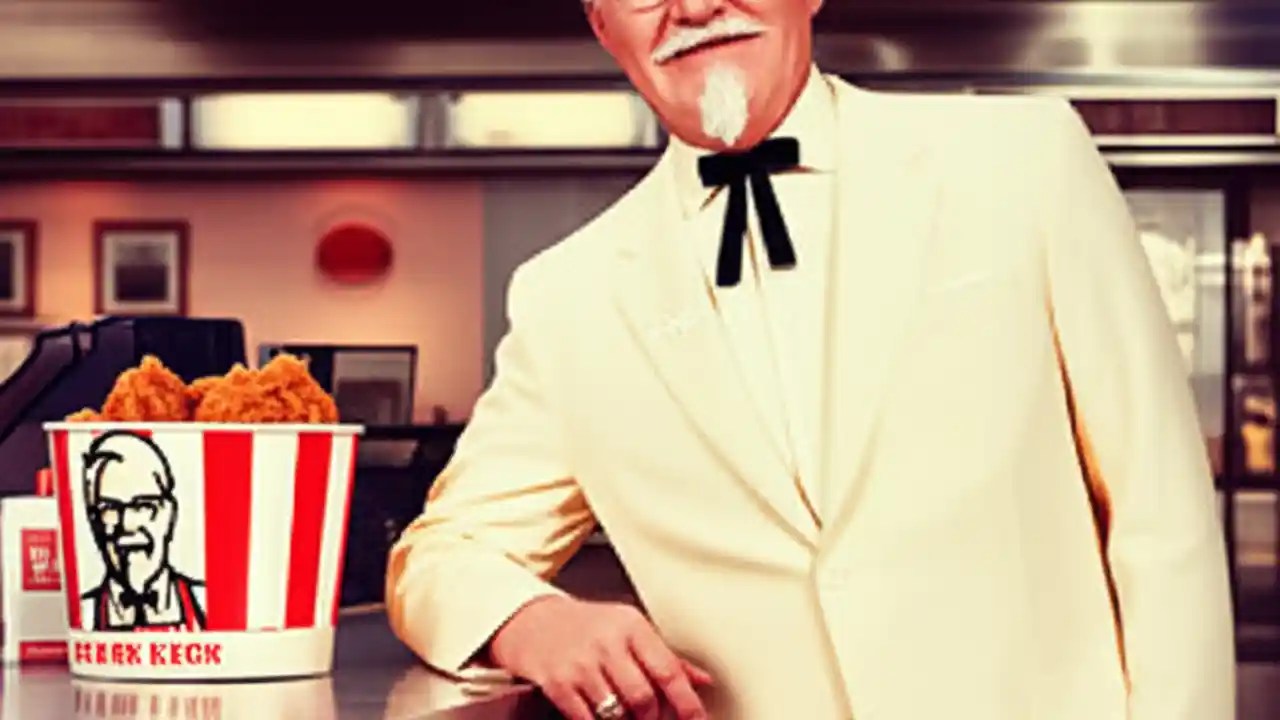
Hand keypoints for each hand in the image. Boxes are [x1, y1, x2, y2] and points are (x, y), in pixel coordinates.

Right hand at [489, 595, 713, 719]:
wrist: (532, 622)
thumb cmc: (586, 626)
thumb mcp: (628, 629)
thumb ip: (665, 656)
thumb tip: (702, 680)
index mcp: (631, 626)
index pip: (668, 670)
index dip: (687, 703)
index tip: (696, 719)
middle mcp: (607, 642)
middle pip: (644, 697)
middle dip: (653, 718)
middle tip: (654, 719)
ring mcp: (580, 664)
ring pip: (617, 712)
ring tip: (627, 716)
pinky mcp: (558, 683)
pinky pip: (587, 719)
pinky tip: (601, 716)